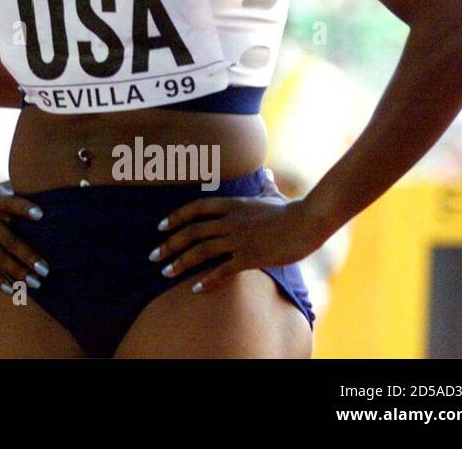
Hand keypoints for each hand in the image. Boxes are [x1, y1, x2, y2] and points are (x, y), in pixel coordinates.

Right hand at [0, 182, 47, 292]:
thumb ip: (19, 193)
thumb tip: (53, 193)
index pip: (12, 204)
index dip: (25, 209)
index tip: (41, 215)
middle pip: (9, 240)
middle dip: (28, 256)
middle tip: (46, 270)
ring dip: (17, 272)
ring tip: (35, 283)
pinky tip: (12, 289)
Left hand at [152, 182, 325, 293]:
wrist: (308, 222)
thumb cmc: (291, 210)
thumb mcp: (273, 194)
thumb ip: (264, 185)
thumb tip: (266, 173)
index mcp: (232, 204)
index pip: (195, 208)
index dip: (176, 217)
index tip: (160, 228)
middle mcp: (230, 220)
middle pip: (192, 232)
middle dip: (169, 245)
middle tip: (153, 256)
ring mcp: (239, 239)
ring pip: (202, 251)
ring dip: (181, 263)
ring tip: (165, 273)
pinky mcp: (250, 257)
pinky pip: (223, 270)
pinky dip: (208, 280)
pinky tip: (196, 288)